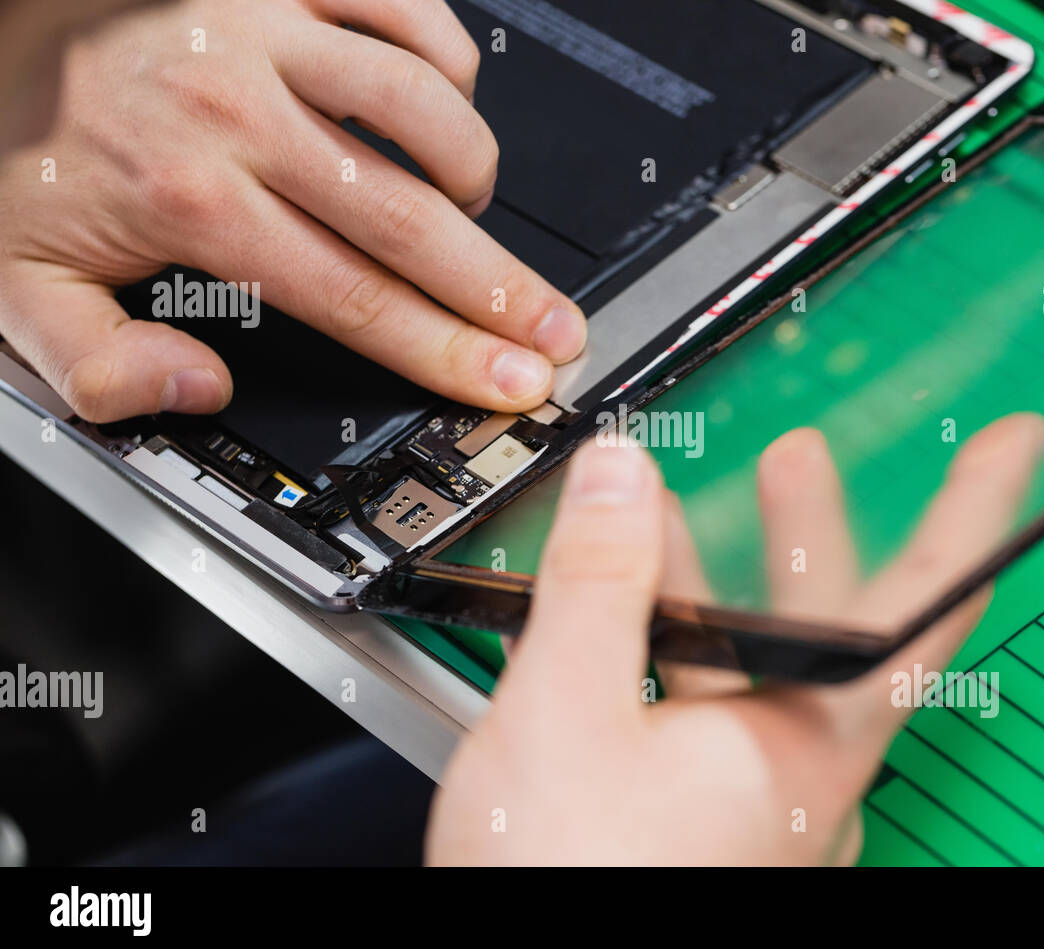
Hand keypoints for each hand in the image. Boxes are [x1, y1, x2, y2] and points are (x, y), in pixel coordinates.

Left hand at [0, 0, 584, 421]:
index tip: (512, 382)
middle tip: (559, 330)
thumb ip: (97, 362)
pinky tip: (444, 103)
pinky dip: (449, 64)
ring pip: (425, 111)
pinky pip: (408, 14)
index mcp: (192, 202)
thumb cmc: (14, 139)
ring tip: (477, 213)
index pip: (355, 297)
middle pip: (414, 219)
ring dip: (473, 175)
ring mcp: (271, 34)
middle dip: (502, 290)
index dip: (447, 351)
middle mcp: (244, 117)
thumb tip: (198, 388)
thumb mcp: (17, 281)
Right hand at [426, 414, 1043, 864]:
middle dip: (810, 527)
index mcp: (811, 737)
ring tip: (673, 517)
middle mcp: (804, 773)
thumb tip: (616, 480)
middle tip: (800, 459)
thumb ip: (598, 585)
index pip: (933, 598)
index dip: (978, 508)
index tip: (1011, 447)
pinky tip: (614, 624)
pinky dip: (670, 649)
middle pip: (833, 623)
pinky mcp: (706, 827)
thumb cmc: (582, 887)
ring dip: (716, 583)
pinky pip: (707, 714)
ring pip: (753, 668)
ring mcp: (755, 806)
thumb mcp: (569, 713)